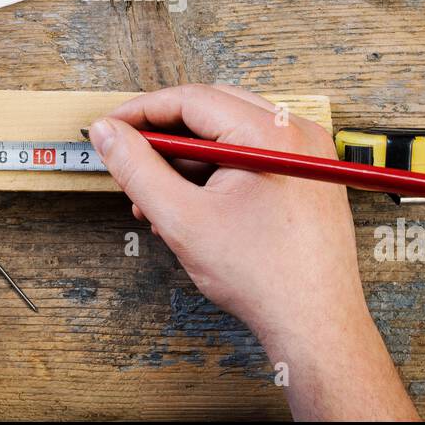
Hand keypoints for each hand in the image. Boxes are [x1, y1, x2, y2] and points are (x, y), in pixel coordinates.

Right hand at [89, 85, 416, 420]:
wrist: (316, 324)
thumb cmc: (266, 278)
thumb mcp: (183, 219)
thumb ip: (137, 169)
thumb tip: (108, 134)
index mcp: (271, 134)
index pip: (192, 99)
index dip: (142, 112)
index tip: (110, 128)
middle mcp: (296, 133)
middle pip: (211, 112)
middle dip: (164, 139)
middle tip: (129, 160)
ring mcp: (306, 154)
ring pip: (228, 136)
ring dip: (187, 161)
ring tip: (156, 201)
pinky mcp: (307, 176)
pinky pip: (250, 157)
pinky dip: (215, 174)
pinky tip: (190, 207)